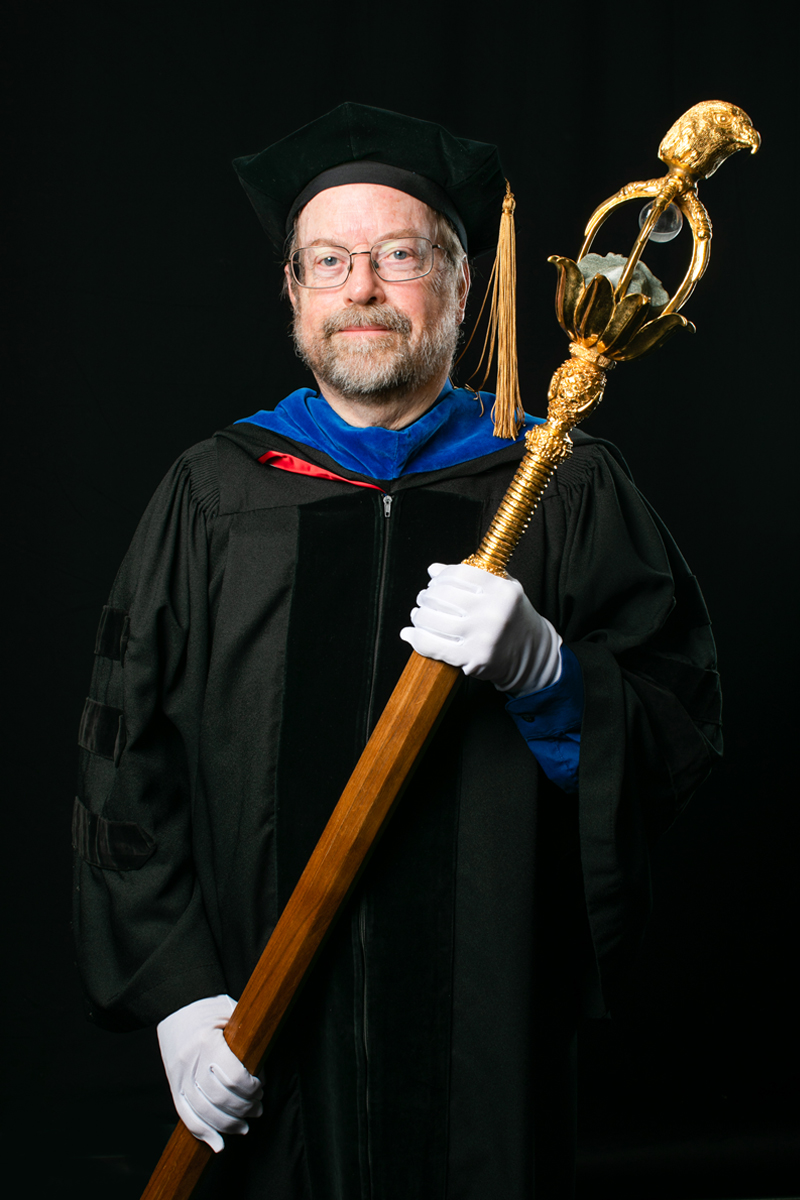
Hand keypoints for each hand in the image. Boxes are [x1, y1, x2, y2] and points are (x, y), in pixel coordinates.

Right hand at [157, 994, 262, 1152]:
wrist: (177, 1004)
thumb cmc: (211, 1007)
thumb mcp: (232, 1014)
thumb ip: (246, 1041)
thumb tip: (262, 1072)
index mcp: (207, 1040)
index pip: (233, 1076)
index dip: (251, 1088)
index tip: (261, 1087)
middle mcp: (190, 1060)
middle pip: (219, 1098)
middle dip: (243, 1109)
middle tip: (258, 1109)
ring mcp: (178, 1075)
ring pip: (203, 1111)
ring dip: (227, 1125)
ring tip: (244, 1127)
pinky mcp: (173, 1085)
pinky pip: (185, 1115)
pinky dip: (202, 1133)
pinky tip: (218, 1143)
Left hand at [400, 562, 561, 694]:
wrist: (532, 655)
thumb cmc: (513, 619)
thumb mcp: (502, 590)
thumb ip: (471, 576)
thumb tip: (434, 570)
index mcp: (502, 590)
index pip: (459, 574)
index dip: (440, 578)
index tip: (433, 582)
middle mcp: (493, 612)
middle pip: (442, 597)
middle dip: (426, 598)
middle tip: (423, 600)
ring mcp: (482, 636)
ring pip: (433, 621)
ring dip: (418, 617)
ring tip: (418, 616)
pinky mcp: (472, 658)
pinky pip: (434, 646)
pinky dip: (417, 639)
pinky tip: (411, 634)